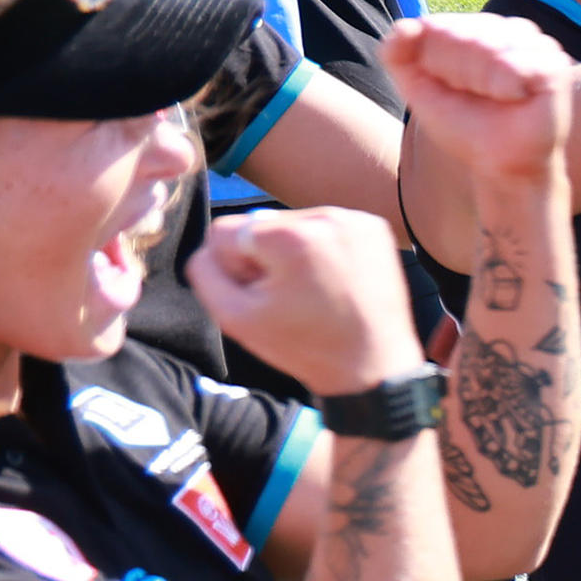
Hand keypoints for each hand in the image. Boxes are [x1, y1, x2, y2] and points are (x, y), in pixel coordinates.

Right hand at [184, 209, 417, 396]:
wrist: (373, 364)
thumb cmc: (302, 346)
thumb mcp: (233, 316)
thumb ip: (205, 271)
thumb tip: (210, 245)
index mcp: (291, 236)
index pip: (224, 231)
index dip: (233, 268)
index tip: (260, 295)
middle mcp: (327, 217)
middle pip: (260, 225)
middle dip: (263, 258)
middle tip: (288, 297)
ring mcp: (356, 220)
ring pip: (291, 225)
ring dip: (290, 254)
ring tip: (311, 291)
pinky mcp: (375, 227)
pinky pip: (324, 229)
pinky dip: (320, 251)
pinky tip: (331, 282)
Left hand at [382, 12, 578, 193]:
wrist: (500, 164)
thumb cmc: (465, 125)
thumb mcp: (420, 89)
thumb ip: (398, 54)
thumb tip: (406, 25)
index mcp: (479, 29)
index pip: (440, 26)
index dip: (438, 62)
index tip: (451, 87)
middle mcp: (509, 31)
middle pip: (464, 34)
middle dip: (460, 74)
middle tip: (476, 97)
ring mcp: (535, 45)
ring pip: (489, 47)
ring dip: (482, 82)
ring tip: (495, 99)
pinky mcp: (554, 66)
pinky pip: (515, 64)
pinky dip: (505, 88)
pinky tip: (513, 99)